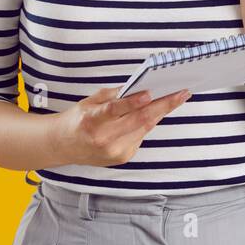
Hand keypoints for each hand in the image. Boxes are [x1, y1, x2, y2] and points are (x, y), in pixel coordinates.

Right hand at [50, 86, 191, 167]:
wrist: (63, 146)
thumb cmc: (78, 119)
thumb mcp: (90, 101)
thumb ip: (114, 95)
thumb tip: (140, 87)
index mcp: (91, 121)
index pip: (114, 110)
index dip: (132, 103)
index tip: (149, 93)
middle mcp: (103, 139)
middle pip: (138, 120)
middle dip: (163, 105)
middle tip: (181, 93)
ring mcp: (114, 151)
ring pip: (144, 128)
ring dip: (162, 112)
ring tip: (177, 97)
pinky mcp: (123, 157)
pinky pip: (141, 136)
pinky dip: (149, 122)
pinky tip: (158, 111)